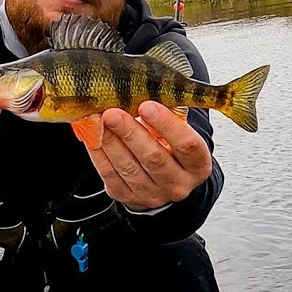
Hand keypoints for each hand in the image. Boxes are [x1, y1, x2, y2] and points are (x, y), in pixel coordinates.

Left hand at [80, 101, 211, 211]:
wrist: (163, 181)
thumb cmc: (170, 147)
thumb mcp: (179, 132)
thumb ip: (169, 116)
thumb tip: (145, 92)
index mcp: (197, 165)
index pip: (187, 145)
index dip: (167, 125)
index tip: (147, 105)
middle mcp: (178, 184)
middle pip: (154, 158)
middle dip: (130, 133)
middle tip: (113, 112)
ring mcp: (153, 195)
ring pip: (129, 168)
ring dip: (110, 141)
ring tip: (98, 120)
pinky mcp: (129, 199)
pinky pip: (110, 176)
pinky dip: (99, 154)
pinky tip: (94, 136)